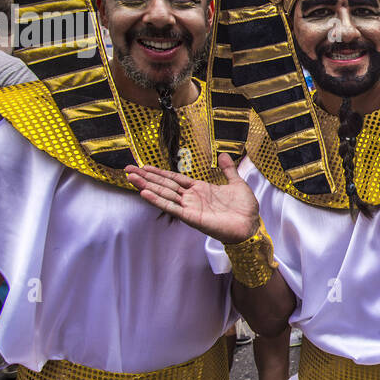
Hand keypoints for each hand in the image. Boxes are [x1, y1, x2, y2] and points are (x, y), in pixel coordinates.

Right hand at [126, 153, 260, 243]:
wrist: (251, 225)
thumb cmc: (244, 208)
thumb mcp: (236, 183)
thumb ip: (228, 170)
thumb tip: (223, 155)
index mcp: (200, 189)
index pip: (174, 178)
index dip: (159, 172)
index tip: (143, 166)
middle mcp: (191, 198)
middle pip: (164, 185)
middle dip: (146, 177)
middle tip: (128, 170)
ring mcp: (190, 207)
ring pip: (164, 194)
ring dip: (147, 186)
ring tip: (131, 178)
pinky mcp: (191, 217)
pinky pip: (172, 207)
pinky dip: (158, 201)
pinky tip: (145, 193)